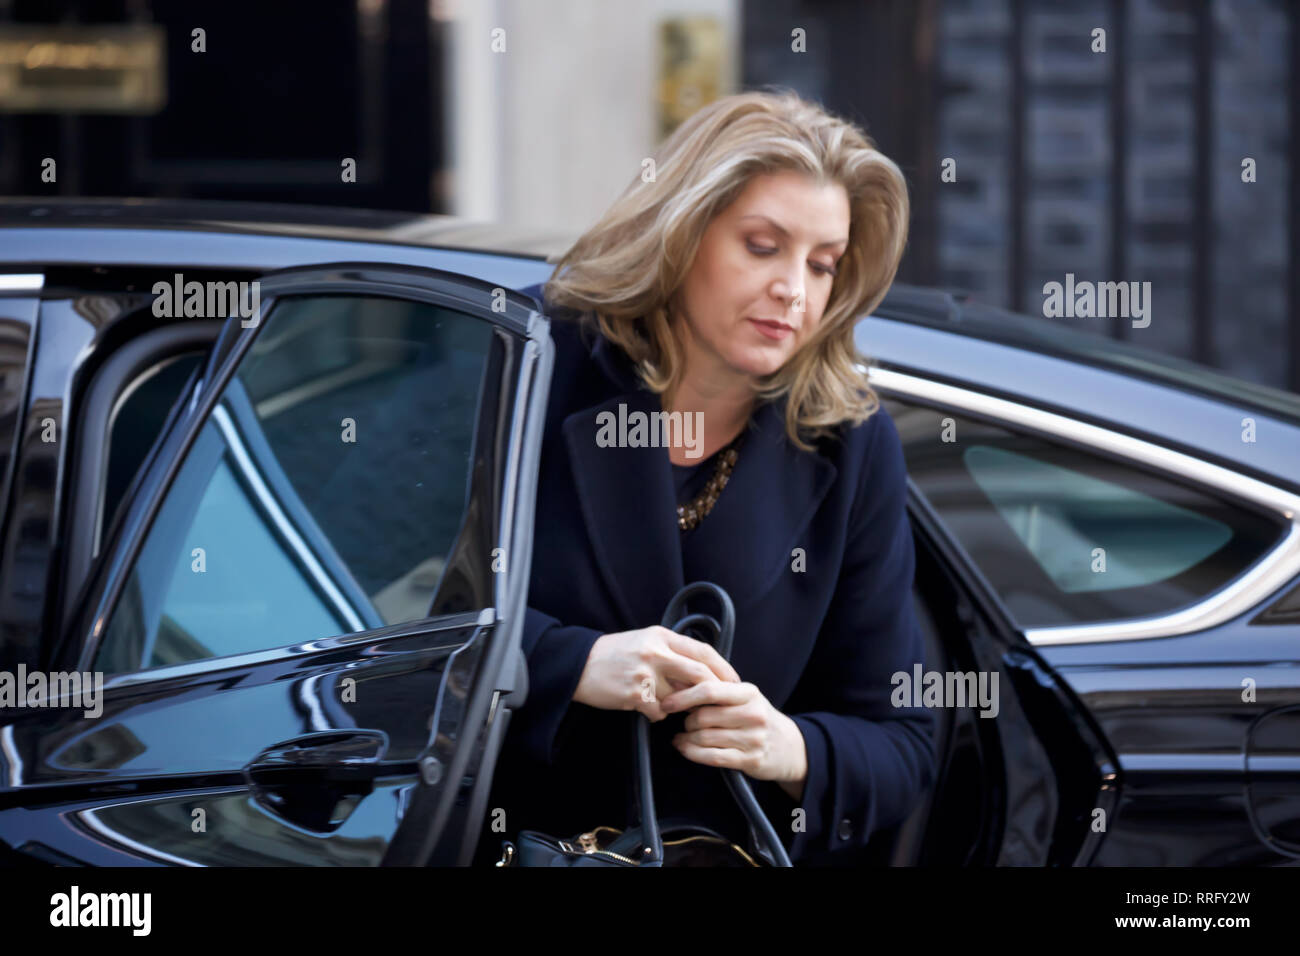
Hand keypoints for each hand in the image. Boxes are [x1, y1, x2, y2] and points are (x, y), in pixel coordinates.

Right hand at [573, 625, 739, 720]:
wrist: (580, 664)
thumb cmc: (615, 654)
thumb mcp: (645, 641)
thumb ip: (671, 652)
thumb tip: (701, 672)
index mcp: (661, 636)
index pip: (703, 651)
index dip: (723, 668)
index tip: (734, 681)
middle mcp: (656, 652)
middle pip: (699, 674)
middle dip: (714, 691)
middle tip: (721, 703)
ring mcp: (645, 674)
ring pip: (680, 697)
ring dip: (681, 706)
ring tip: (673, 705)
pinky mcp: (635, 694)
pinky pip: (659, 712)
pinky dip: (658, 714)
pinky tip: (647, 709)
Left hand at [661, 680, 807, 794]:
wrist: (789, 746)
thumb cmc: (756, 717)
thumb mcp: (744, 697)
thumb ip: (715, 690)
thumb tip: (677, 681)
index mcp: (749, 693)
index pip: (709, 690)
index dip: (683, 696)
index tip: (667, 702)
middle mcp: (753, 714)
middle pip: (703, 716)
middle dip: (686, 721)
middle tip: (681, 722)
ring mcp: (753, 738)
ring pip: (705, 738)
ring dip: (686, 739)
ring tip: (681, 737)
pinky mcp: (750, 760)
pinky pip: (712, 757)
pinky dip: (692, 753)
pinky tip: (685, 748)